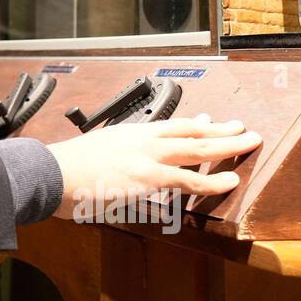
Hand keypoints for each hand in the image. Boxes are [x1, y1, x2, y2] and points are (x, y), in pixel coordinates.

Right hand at [49, 114, 259, 221]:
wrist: (50, 174)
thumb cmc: (67, 169)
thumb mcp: (98, 152)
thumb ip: (121, 155)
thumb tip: (136, 172)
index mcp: (130, 133)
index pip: (171, 125)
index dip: (196, 124)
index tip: (213, 120)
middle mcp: (142, 140)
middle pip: (191, 131)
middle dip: (221, 129)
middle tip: (243, 128)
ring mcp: (146, 158)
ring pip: (197, 149)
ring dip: (227, 146)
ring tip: (250, 142)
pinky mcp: (147, 179)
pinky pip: (188, 180)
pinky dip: (212, 180)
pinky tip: (231, 180)